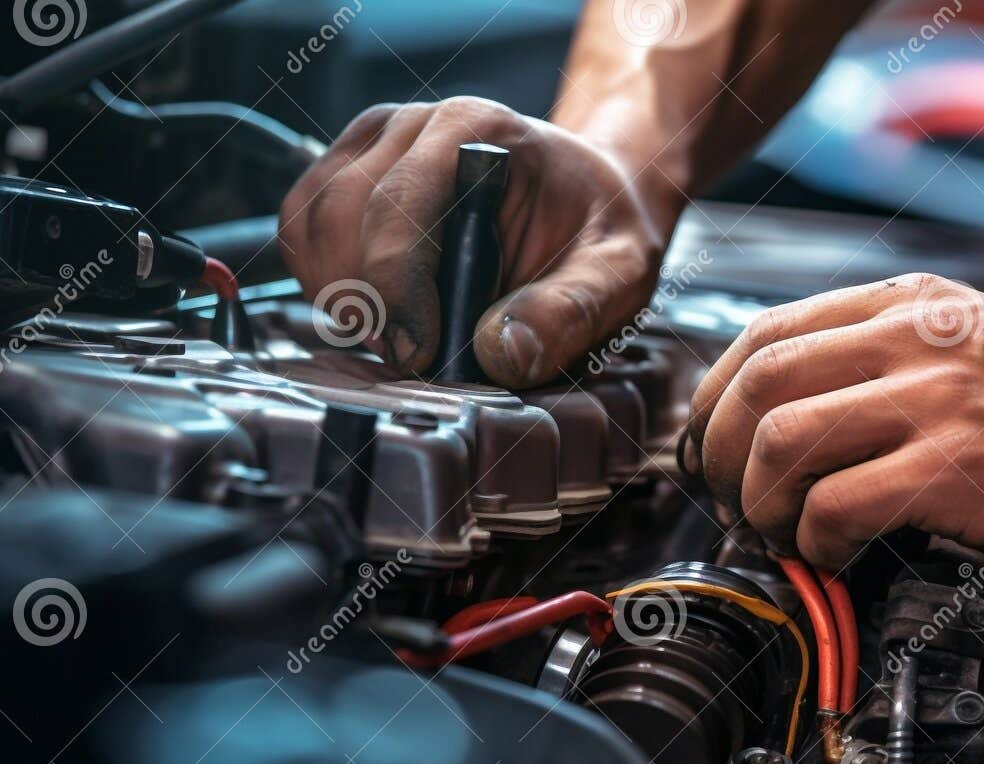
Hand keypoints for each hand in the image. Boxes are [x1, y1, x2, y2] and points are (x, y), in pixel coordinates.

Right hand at [278, 97, 671, 386]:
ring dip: (342, 297)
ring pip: (312, 225)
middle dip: (370, 301)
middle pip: (343, 217)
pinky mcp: (348, 175)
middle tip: (415, 357)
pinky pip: (303, 232)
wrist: (590, 198)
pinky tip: (378, 312)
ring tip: (401, 336)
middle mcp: (412, 125)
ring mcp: (372, 146)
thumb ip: (570, 310)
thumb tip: (500, 352)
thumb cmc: (599, 229)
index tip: (420, 351)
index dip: (397, 286)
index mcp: (477, 130)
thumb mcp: (618, 272)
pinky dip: (325, 284)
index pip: (399, 203)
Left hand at [687, 274, 983, 571]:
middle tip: (730, 499)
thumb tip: (814, 395)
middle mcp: (910, 342)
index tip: (710, 441)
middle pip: (757, 385)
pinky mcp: (956, 471)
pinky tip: (832, 553)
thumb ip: (895, 346)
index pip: (766, 333)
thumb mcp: (978, 331)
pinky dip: (813, 539)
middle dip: (720, 454)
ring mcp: (933, 405)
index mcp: (908, 305)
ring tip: (778, 532)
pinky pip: (837, 505)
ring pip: (782, 442)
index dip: (716, 396)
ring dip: (759, 501)